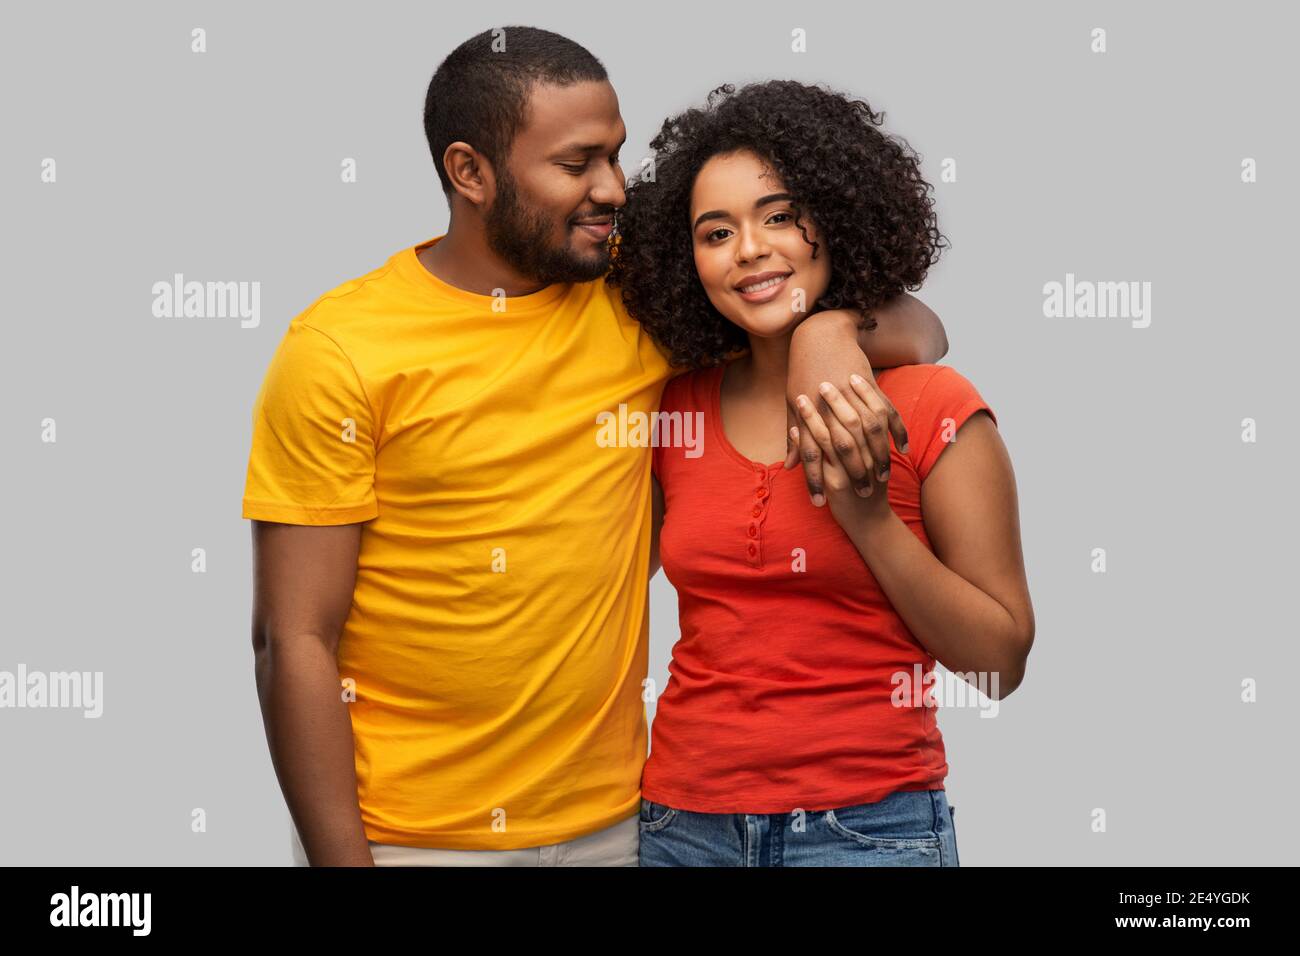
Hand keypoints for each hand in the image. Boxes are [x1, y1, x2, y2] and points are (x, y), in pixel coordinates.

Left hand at [785, 309, 909, 505]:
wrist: (820, 336)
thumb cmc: (801, 374)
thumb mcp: (791, 404)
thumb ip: (794, 437)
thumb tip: (788, 466)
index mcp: (806, 414)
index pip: (811, 455)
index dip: (815, 480)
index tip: (821, 503)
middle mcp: (829, 407)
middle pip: (843, 448)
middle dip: (853, 475)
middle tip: (862, 497)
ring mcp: (851, 396)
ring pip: (868, 435)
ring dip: (877, 458)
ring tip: (882, 479)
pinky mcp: (870, 387)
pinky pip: (889, 413)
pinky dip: (897, 432)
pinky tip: (903, 450)